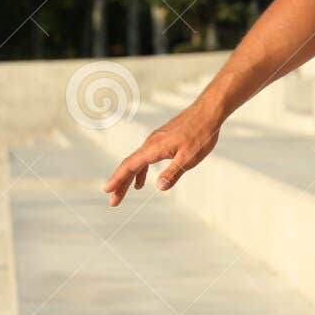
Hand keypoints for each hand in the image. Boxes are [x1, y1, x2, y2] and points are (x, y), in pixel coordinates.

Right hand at [101, 101, 223, 206]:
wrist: (207, 113)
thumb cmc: (200, 134)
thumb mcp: (189, 158)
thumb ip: (173, 173)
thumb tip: (159, 187)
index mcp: (154, 148)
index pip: (129, 166)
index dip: (118, 180)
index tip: (107, 191)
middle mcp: (150, 143)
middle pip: (130, 166)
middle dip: (120, 184)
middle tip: (113, 201)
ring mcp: (155, 141)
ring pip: (137, 162)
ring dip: (129, 178)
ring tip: (124, 193)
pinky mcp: (162, 140)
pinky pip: (146, 158)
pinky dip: (141, 170)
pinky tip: (142, 181)